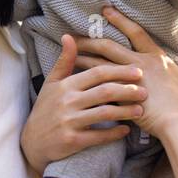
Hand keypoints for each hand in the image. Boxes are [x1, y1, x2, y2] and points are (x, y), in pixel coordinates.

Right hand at [21, 33, 147, 174]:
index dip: (119, 71)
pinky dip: (114, 133)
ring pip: (104, 114)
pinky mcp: (72, 141)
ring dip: (125, 112)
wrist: (32, 142)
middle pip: (104, 92)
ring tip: (140, 110)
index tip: (138, 72)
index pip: (97, 73)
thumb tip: (69, 36)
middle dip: (127, 90)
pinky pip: (99, 136)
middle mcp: (67, 102)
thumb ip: (64, 61)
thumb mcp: (51, 83)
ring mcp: (69, 122)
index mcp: (66, 85)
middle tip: (145, 91)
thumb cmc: (45, 109)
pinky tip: (126, 130)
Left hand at [72, 6, 177, 139]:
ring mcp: (128, 79)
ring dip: (82, 58)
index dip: (120, 20)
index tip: (105, 11)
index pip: (136, 32)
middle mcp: (139, 63)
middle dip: (90, 39)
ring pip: (98, 63)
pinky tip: (73, 79)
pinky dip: (84, 80)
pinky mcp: (120, 95)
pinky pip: (97, 85)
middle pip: (108, 46)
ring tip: (69, 54)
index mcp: (156, 58)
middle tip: (75, 34)